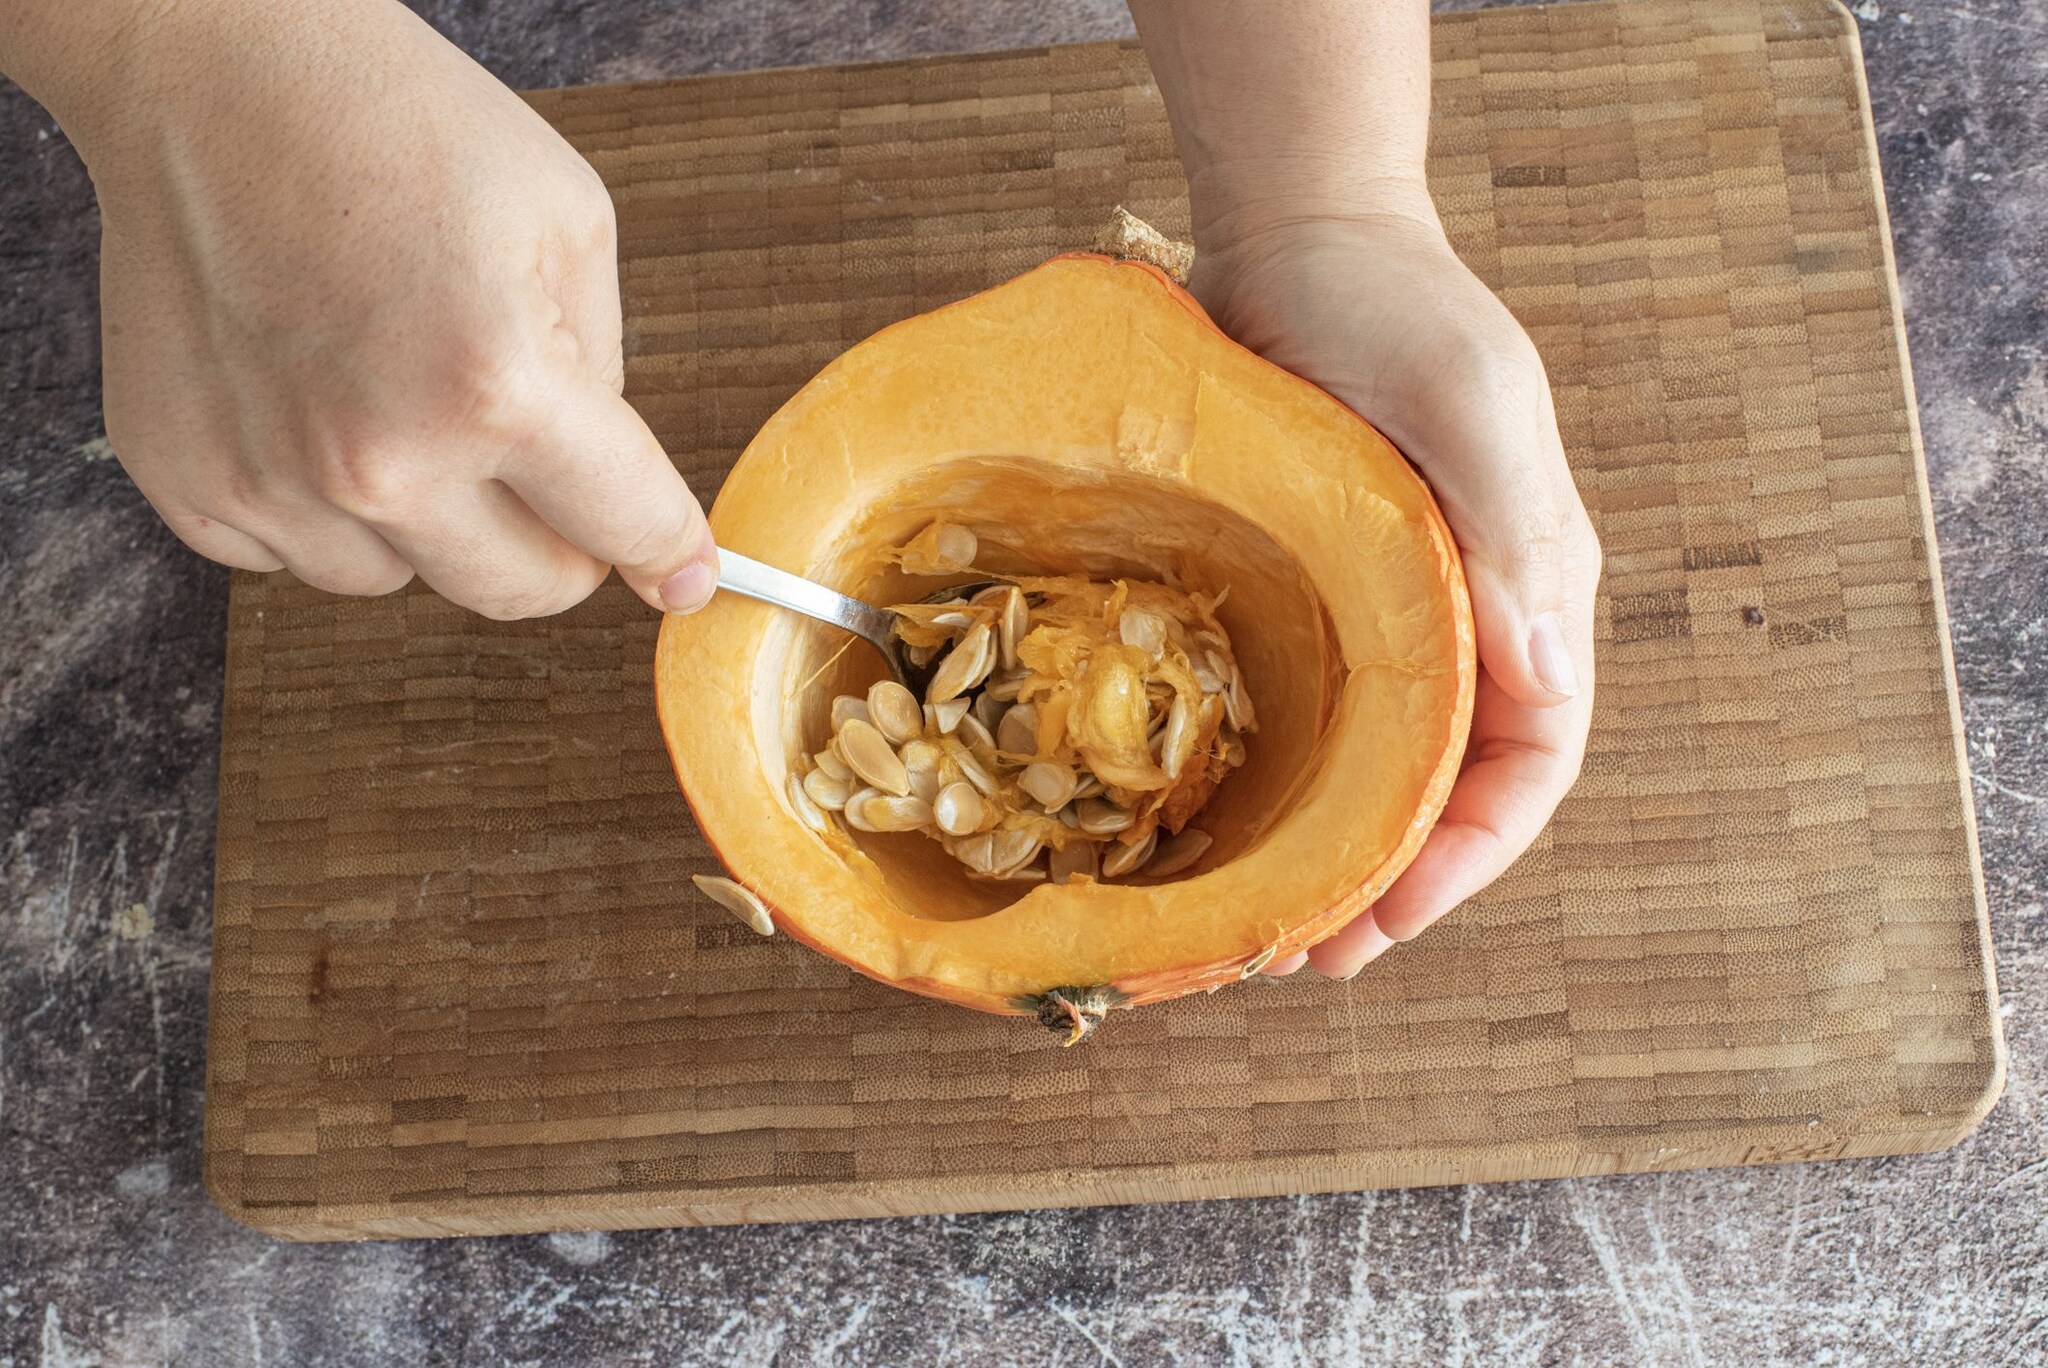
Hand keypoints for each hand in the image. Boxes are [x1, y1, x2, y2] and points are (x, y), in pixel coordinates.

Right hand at [57, 0, 717, 617]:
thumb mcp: (570, 226)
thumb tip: (629, 510)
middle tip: (539, 465)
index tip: (681, 575)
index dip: (668, 552)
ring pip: (408, 581)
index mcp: (495, 385)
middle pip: (524, 590)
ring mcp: (275, 484)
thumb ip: (609, 385)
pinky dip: (323, 507)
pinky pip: (297, 558)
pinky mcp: (190, 486)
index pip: (622, 527)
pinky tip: (317, 403)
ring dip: (430, 520)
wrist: (212, 75)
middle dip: (555, 541)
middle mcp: (381, 458)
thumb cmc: (397, 127)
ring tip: (400, 394)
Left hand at [1194, 207, 1600, 977]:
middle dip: (1394, 881)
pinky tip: (1220, 819)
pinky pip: (1305, 708)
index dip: (1473, 854)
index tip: (1394, 918)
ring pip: (1375, 763)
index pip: (1531, 760)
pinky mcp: (1310, 594)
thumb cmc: (1393, 306)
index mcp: (1529, 587)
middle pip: (1450, 786)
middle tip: (1310, 952)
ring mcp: (1385, 610)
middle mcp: (1467, 617)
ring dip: (1332, 846)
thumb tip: (1546, 676)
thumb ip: (1508, 535)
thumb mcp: (1465, 402)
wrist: (1298, 235)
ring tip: (1266, 917)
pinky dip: (1277, 775)